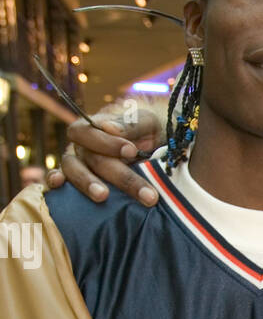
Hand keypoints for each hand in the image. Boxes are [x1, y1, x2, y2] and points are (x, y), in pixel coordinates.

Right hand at [45, 109, 162, 205]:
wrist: (153, 147)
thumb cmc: (145, 132)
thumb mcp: (145, 122)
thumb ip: (130, 124)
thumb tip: (108, 127)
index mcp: (94, 127)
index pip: (91, 132)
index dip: (109, 142)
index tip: (132, 150)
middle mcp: (81, 146)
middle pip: (92, 158)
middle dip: (120, 176)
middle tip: (145, 194)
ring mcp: (76, 165)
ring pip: (74, 171)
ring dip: (88, 184)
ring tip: (103, 196)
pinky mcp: (74, 183)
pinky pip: (59, 182)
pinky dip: (54, 182)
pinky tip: (58, 184)